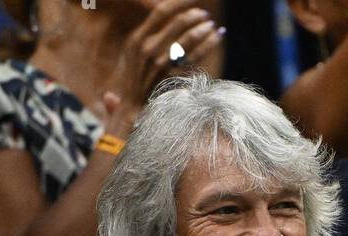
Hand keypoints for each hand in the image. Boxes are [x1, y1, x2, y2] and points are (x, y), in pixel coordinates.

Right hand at [101, 1, 223, 133]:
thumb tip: (167, 21)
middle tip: (204, 15)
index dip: (179, 3)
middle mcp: (146, 48)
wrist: (131, 112)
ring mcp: (160, 63)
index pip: (161, 12)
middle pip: (177, 23)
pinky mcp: (172, 77)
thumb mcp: (132, 57)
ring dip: (204, 29)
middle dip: (194, 16)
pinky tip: (217, 38)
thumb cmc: (134, 84)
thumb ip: (147, 37)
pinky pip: (195, 56)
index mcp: (135, 39)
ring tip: (214, 27)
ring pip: (189, 39)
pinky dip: (208, 44)